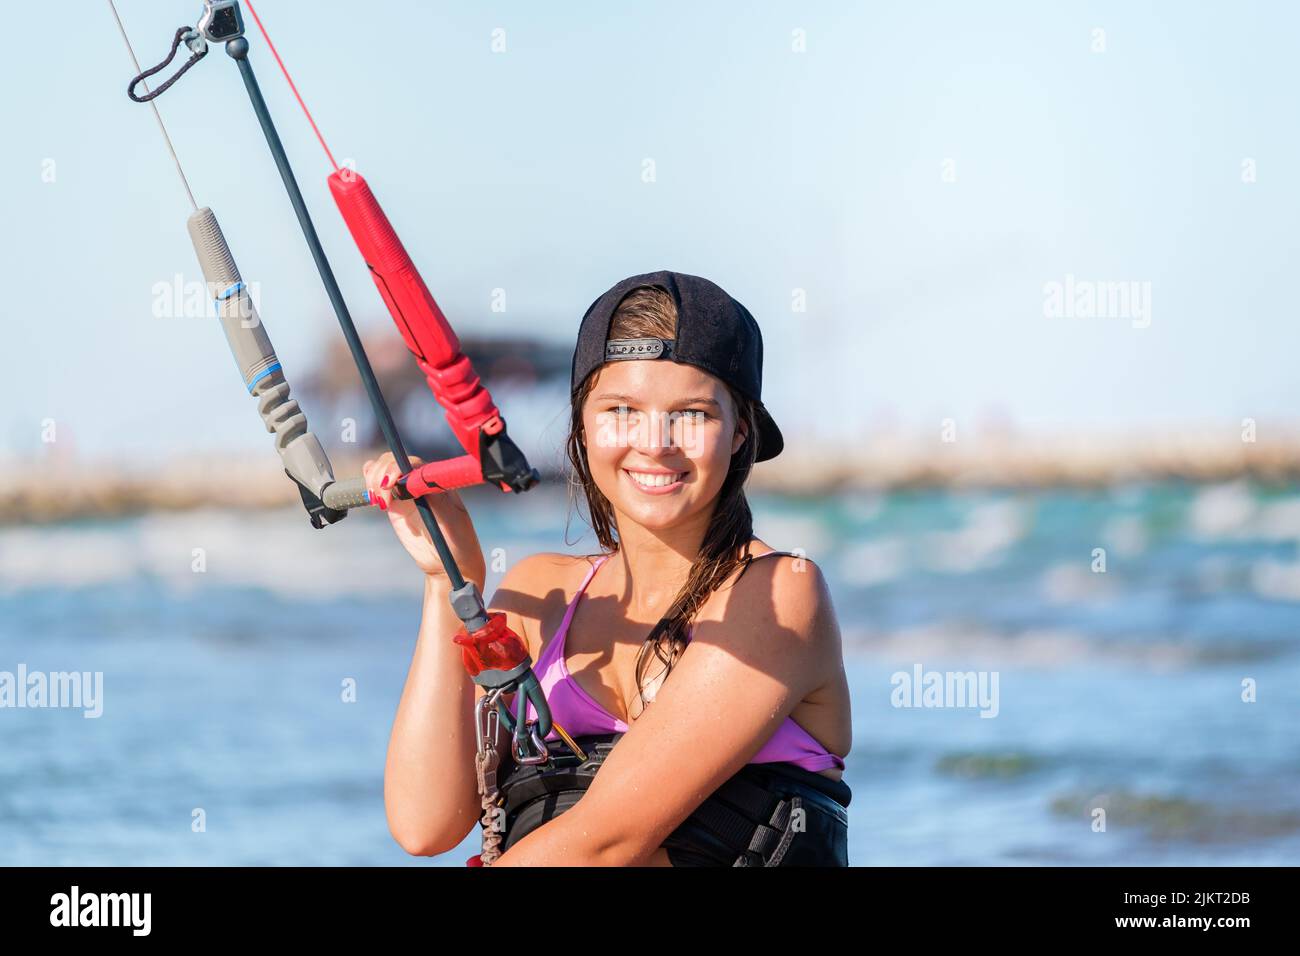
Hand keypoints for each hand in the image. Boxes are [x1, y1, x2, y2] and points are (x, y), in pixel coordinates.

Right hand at [363, 453, 486, 584]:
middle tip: (382, 500)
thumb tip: (416, 481)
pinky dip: (371, 488)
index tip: (390, 483)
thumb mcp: (451, 520)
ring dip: (373, 480)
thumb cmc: (458, 540)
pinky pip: (378, 487)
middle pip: (392, 462)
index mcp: (436, 481)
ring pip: (381, 470)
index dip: (396, 467)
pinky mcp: (395, 505)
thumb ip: (436, 500)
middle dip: (381, 474)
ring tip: (380, 503)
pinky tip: (376, 501)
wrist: (447, 561)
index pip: (412, 463)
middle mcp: (419, 482)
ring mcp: (405, 492)